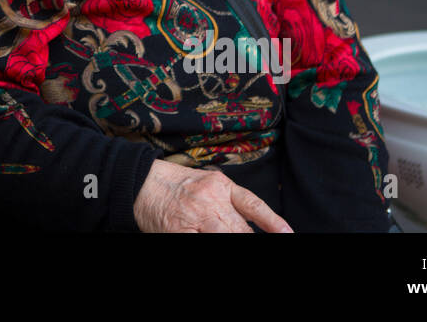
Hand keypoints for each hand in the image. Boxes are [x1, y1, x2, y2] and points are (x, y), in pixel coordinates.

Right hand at [133, 158, 292, 232]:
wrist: (138, 182)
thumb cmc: (171, 183)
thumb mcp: (204, 181)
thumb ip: (227, 199)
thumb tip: (248, 224)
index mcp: (219, 184)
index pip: (253, 205)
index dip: (272, 222)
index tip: (288, 234)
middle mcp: (211, 199)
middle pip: (241, 230)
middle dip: (248, 240)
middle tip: (260, 243)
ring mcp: (196, 218)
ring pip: (227, 237)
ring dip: (233, 241)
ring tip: (225, 237)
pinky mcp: (180, 233)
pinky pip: (203, 245)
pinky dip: (209, 245)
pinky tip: (206, 240)